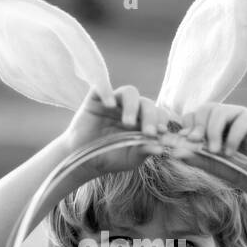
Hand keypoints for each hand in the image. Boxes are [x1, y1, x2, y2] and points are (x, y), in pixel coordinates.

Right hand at [62, 85, 177, 174]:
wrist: (84, 160)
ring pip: (129, 92)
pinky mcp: (96, 98)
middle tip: (148, 132)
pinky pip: (102, 85)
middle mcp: (131, 108)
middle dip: (150, 117)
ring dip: (132, 106)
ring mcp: (114, 101)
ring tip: (128, 123)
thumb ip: (145, 150)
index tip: (162, 133)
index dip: (161, 121)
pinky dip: (107, 92)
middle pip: (146, 103)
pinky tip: (109, 105)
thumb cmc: (110, 157)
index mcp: (143, 121)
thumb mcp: (131, 158)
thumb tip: (161, 148)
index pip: (158, 113)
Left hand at [179, 103, 246, 171]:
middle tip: (196, 142)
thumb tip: (174, 153)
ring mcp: (240, 114)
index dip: (188, 124)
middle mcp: (225, 114)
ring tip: (215, 151)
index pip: (194, 114)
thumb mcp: (211, 163)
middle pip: (206, 108)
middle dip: (198, 125)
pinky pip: (239, 121)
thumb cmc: (236, 169)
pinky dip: (232, 138)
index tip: (185, 140)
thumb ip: (195, 157)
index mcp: (212, 122)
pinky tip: (230, 153)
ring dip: (213, 131)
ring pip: (220, 111)